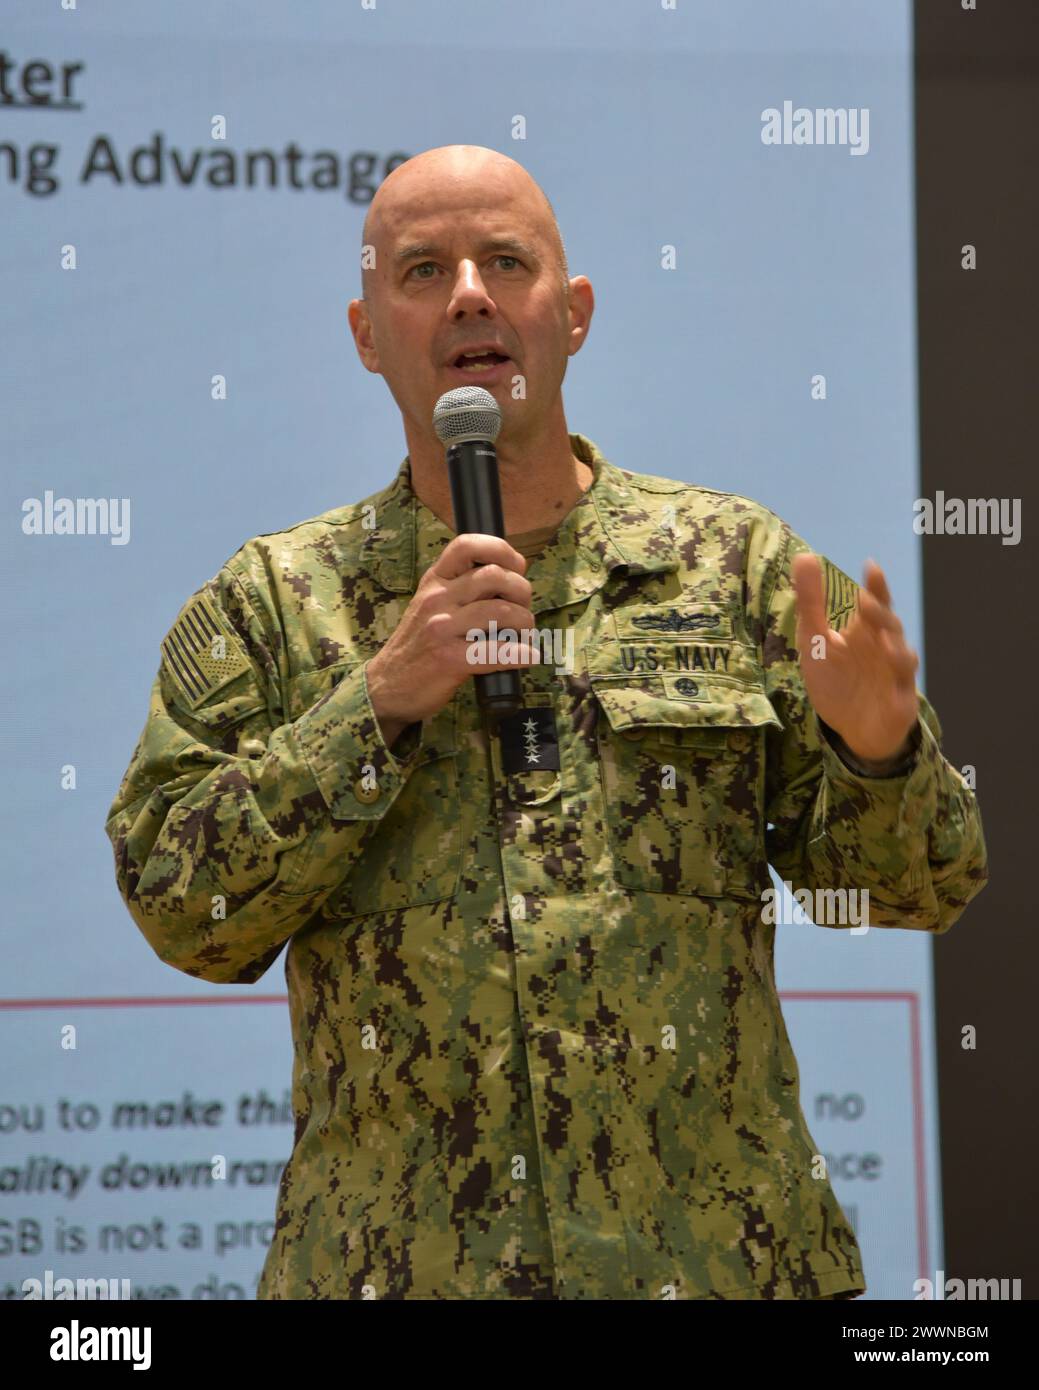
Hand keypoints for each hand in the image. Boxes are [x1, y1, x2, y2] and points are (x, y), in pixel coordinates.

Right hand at [366, 533, 536, 741]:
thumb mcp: (430, 604)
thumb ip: (461, 589)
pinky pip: (496, 651)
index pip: (467, 545)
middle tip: (522, 610)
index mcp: (434, 581)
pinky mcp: (449, 659)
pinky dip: (520, 653)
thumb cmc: (418, 645)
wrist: (387, 685)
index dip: (502, 550)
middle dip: (522, 592)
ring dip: (524, 624)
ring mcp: (441, 628)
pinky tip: (527, 656)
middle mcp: (437, 598)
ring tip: (523, 636)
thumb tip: (511, 581)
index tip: (516, 568)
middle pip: (495, 576)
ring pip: (501, 611)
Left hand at [792, 554, 919, 762]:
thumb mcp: (816, 641)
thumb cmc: (838, 679)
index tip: (870, 566)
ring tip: (884, 641)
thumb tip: (804, 557)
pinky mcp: (900, 703)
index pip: (875, 604)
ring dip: (896, 650)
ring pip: (903, 658)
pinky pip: (904, 692)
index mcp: (867, 632)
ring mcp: (896, 675)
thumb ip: (811, 602)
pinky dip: (900, 685)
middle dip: (880, 615)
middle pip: (890, 627)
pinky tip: (894, 680)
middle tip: (865, 601)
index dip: (876, 586)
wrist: (852, 727)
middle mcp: (886, 648)